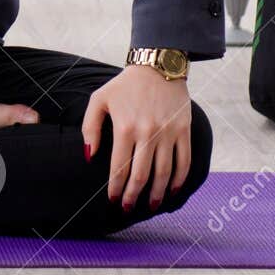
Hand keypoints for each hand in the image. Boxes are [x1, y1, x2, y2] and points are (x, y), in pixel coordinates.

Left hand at [81, 66, 191, 211]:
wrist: (157, 66)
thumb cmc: (124, 85)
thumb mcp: (99, 100)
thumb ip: (90, 128)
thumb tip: (90, 156)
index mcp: (125, 127)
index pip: (119, 167)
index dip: (115, 188)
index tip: (112, 200)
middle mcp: (147, 132)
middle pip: (141, 175)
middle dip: (133, 196)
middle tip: (127, 209)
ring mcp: (168, 132)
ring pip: (164, 173)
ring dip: (157, 194)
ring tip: (150, 206)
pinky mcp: (184, 130)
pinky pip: (184, 161)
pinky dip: (179, 180)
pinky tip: (172, 191)